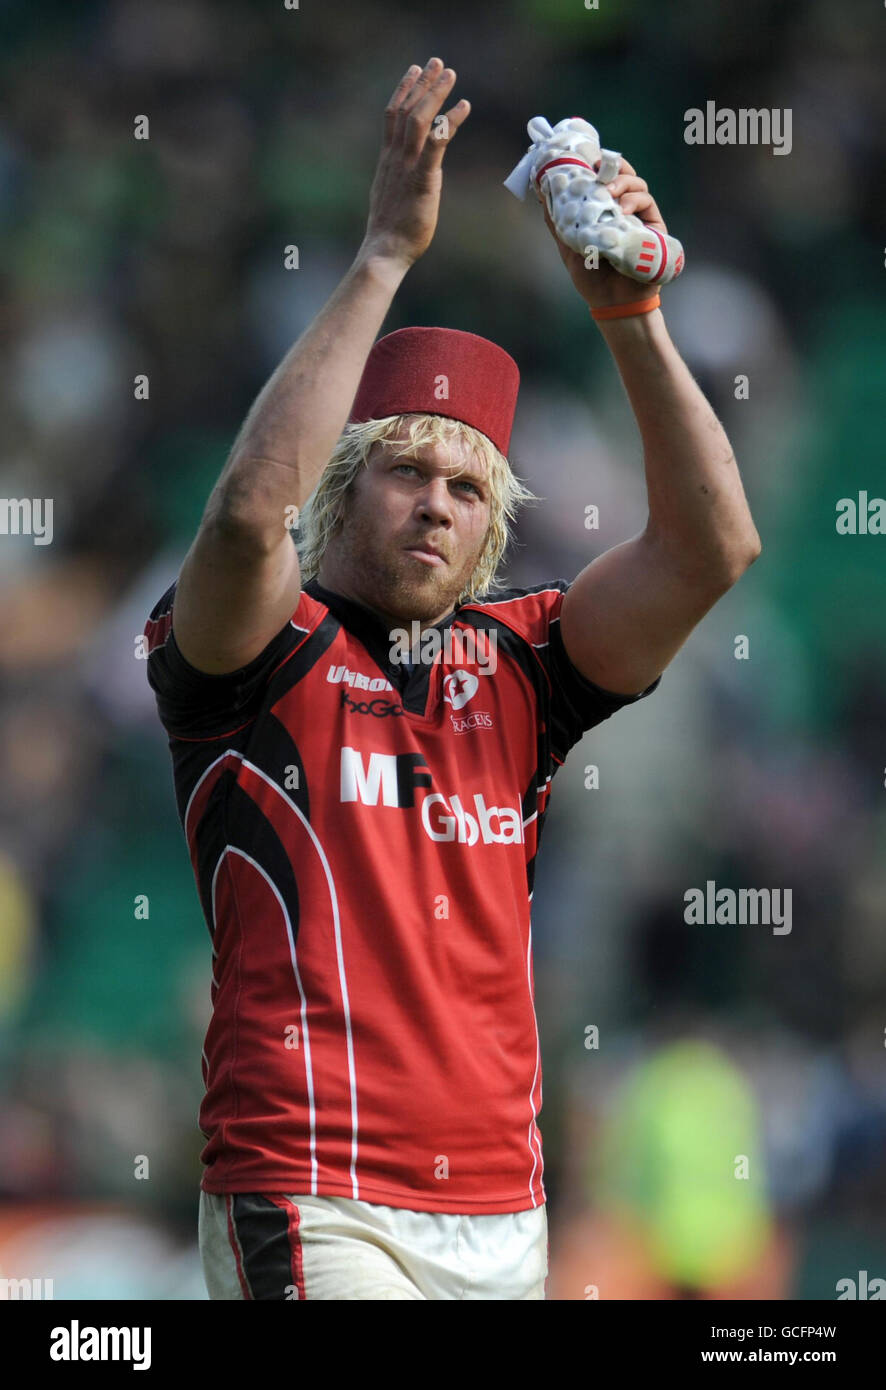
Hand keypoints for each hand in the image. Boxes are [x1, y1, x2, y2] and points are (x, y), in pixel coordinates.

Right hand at [359, 58, 470, 270]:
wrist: (384, 251)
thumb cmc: (390, 233)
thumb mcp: (391, 198)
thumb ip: (398, 180)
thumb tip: (406, 178)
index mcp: (387, 161)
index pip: (392, 116)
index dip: (403, 91)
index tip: (414, 71)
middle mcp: (395, 158)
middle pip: (406, 109)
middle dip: (422, 83)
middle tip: (437, 62)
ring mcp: (407, 167)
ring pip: (419, 119)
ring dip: (436, 93)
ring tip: (450, 74)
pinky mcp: (422, 179)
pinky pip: (437, 142)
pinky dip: (451, 121)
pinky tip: (464, 106)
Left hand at [540, 156, 668, 309]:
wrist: (612, 302)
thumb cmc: (592, 277)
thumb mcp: (568, 245)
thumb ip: (558, 220)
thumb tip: (542, 193)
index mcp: (604, 211)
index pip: (603, 179)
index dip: (597, 166)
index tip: (585, 158)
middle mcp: (623, 210)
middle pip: (623, 175)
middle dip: (612, 166)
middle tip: (598, 167)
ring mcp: (639, 217)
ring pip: (636, 184)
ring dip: (622, 181)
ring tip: (607, 189)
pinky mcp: (654, 227)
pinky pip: (647, 202)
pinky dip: (635, 200)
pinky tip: (622, 208)